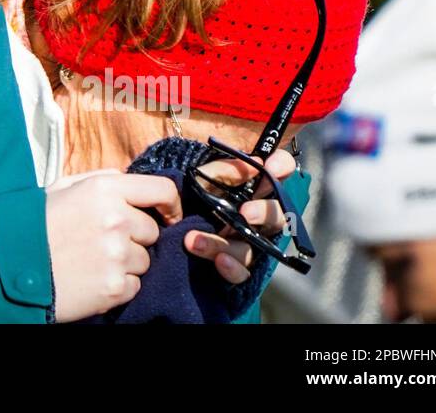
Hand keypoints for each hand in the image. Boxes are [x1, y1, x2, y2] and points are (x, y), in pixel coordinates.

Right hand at [44, 169, 183, 320]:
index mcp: (105, 190)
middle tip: (103, 241)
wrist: (10, 265)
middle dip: (134, 236)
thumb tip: (128, 180)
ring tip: (92, 260)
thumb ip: (100, 179)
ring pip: (145, 260)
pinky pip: (134, 285)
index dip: (170, 204)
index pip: (161, 190)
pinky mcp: (115, 287)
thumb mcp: (63, 188)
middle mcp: (116, 220)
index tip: (168, 215)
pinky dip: (118, 285)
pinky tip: (92, 278)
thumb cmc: (35, 223)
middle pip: (152, 230)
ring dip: (125, 262)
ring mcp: (117, 256)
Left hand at [182, 147, 295, 283]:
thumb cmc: (182, 197)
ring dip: (226, 243)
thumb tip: (253, 164)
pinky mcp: (234, 265)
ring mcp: (245, 241)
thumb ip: (220, 170)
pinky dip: (233, 268)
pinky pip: (243, 272)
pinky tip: (219, 261)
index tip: (272, 168)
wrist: (154, 228)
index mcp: (248, 187)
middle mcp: (253, 214)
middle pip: (277, 215)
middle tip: (246, 213)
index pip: (277, 172)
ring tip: (194, 240)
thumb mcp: (196, 179)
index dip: (282, 166)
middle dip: (265, 213)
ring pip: (253, 246)